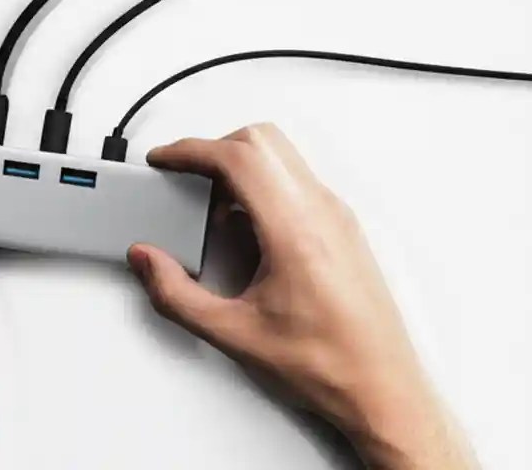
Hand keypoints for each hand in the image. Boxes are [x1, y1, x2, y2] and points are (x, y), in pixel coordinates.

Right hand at [129, 124, 475, 469]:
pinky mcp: (341, 228)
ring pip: (280, 157)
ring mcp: (336, 217)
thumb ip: (176, 296)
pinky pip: (295, 183)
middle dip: (213, 150)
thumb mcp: (234, 335)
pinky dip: (261, 189)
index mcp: (296, 230)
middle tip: (183, 180)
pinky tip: (244, 235)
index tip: (164, 160)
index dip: (191, 150)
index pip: (239, 157)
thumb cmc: (328, 365)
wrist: (383, 390)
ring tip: (212, 215)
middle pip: (261, 141)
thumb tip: (148, 261)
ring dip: (239, 169)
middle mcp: (322, 212)